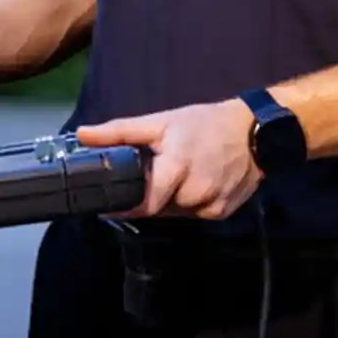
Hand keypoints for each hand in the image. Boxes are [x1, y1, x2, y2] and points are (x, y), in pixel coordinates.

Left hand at [77, 100, 263, 219]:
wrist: (255, 131)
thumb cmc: (204, 124)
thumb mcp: (159, 123)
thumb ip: (119, 132)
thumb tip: (82, 135)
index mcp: (177, 167)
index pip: (144, 201)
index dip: (124, 206)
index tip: (107, 205)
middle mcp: (195, 192)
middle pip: (158, 208)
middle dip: (147, 197)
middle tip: (146, 179)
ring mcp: (211, 205)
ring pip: (175, 213)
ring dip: (166, 201)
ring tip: (170, 178)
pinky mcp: (223, 212)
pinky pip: (194, 214)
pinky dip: (186, 204)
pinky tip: (191, 184)